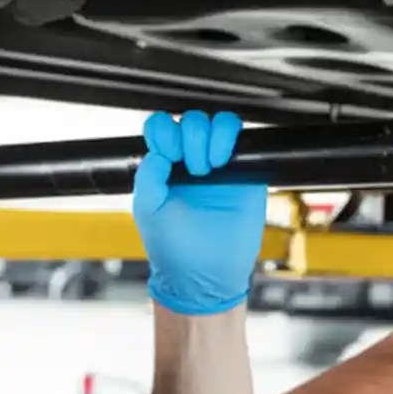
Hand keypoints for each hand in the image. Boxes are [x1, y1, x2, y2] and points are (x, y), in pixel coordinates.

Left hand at [133, 111, 266, 314]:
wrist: (207, 272)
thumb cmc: (175, 248)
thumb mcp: (148, 210)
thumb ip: (148, 178)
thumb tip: (157, 153)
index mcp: (165, 168)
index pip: (163, 128)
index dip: (165, 131)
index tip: (168, 153)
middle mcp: (192, 162)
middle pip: (192, 121)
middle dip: (189, 138)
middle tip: (190, 167)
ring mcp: (220, 165)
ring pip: (218, 123)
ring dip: (210, 137)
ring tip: (208, 169)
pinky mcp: (244, 172)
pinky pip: (243, 140)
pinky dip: (231, 139)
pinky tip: (222, 164)